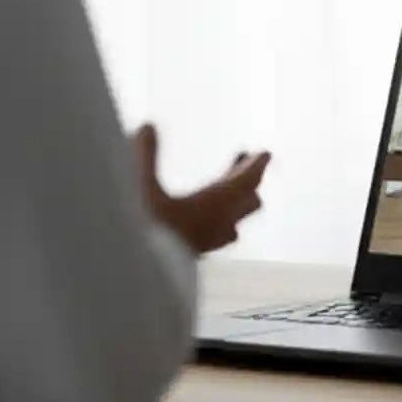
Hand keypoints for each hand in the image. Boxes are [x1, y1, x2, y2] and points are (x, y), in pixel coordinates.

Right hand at [134, 124, 271, 254]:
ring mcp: (209, 243)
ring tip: (225, 185)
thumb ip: (144, 156)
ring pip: (235, 219)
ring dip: (236, 200)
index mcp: (213, 205)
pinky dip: (221, 217)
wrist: (136, 276)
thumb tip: (148, 125)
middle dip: (247, 180)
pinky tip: (205, 216)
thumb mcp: (139, 187)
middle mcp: (218, 225)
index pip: (245, 181)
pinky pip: (220, 233)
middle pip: (247, 201)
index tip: (265, 153)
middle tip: (242, 161)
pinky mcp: (196, 255)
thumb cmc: (142, 230)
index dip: (256, 165)